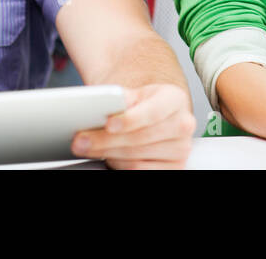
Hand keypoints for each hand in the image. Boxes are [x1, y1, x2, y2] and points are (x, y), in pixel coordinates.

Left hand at [70, 83, 194, 168]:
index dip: (130, 120)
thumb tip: (106, 104)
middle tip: (81, 140)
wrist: (156, 117)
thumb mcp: (134, 94)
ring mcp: (180, 149)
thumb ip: (122, 97)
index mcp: (175, 99)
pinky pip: (139, 170)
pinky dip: (118, 165)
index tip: (108, 124)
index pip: (153, 112)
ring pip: (136, 157)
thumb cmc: (144, 104)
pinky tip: (108, 155)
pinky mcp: (174, 167)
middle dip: (106, 141)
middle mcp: (183, 124)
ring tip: (89, 147)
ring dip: (107, 154)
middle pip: (140, 138)